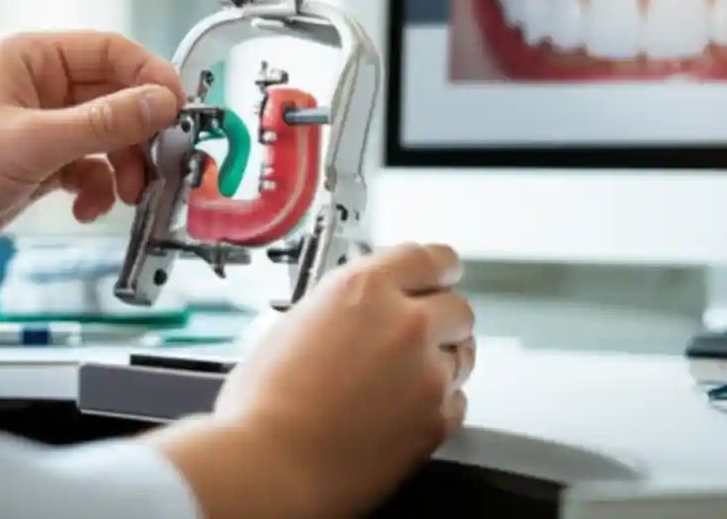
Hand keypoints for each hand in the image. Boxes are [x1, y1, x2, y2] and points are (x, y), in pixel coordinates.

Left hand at [0, 31, 185, 264]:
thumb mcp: (32, 144)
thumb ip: (104, 122)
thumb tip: (162, 102)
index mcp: (30, 58)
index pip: (112, 52)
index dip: (150, 78)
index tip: (178, 111)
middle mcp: (38, 87)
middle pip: (118, 98)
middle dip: (140, 135)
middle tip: (158, 166)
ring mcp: (40, 127)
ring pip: (110, 138)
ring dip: (124, 168)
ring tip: (122, 196)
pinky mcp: (39, 165)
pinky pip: (91, 169)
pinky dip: (97, 190)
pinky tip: (85, 209)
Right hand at [150, 244, 475, 518]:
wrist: (271, 467)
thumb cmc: (264, 405)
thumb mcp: (294, 325)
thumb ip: (342, 307)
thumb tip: (358, 310)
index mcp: (366, 288)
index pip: (431, 259)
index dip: (439, 268)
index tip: (442, 273)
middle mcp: (406, 323)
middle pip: (457, 307)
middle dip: (440, 318)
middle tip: (416, 334)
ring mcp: (428, 373)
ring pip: (462, 354)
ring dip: (442, 359)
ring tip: (402, 379)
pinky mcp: (437, 420)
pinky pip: (457, 400)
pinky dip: (439, 403)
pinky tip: (403, 411)